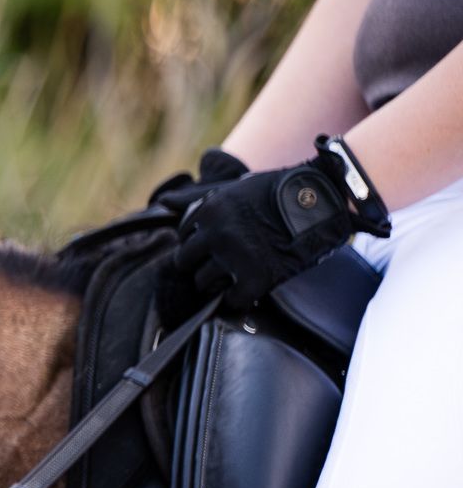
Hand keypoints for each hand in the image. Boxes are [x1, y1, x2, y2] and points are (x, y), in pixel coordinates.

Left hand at [165, 138, 389, 312]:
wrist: (324, 199)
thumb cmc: (281, 191)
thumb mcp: (235, 187)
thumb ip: (199, 199)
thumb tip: (162, 201)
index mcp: (208, 210)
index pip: (183, 235)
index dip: (198, 241)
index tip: (213, 244)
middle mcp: (215, 233)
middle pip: (185, 260)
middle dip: (199, 263)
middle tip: (219, 265)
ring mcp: (234, 257)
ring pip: (203, 282)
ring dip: (216, 282)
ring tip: (236, 275)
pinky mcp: (255, 279)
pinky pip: (231, 300)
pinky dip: (238, 299)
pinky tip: (248, 290)